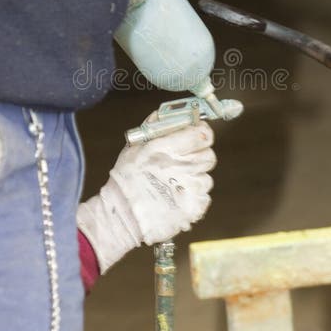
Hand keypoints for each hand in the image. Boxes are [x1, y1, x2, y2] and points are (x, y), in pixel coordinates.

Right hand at [77, 121, 215, 272]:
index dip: (202, 133)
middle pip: (208, 155)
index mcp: (167, 148)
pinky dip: (193, 197)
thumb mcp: (134, 147)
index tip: (196, 135)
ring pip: (206, 178)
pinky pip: (204, 197)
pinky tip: (176, 198)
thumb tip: (168, 113)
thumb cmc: (126, 180)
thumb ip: (153, 127)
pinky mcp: (194, 207)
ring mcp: (190, 189)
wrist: (122, 217)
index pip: (202, 134)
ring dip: (194, 179)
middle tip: (183, 163)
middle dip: (199, 157)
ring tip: (174, 185)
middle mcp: (182, 167)